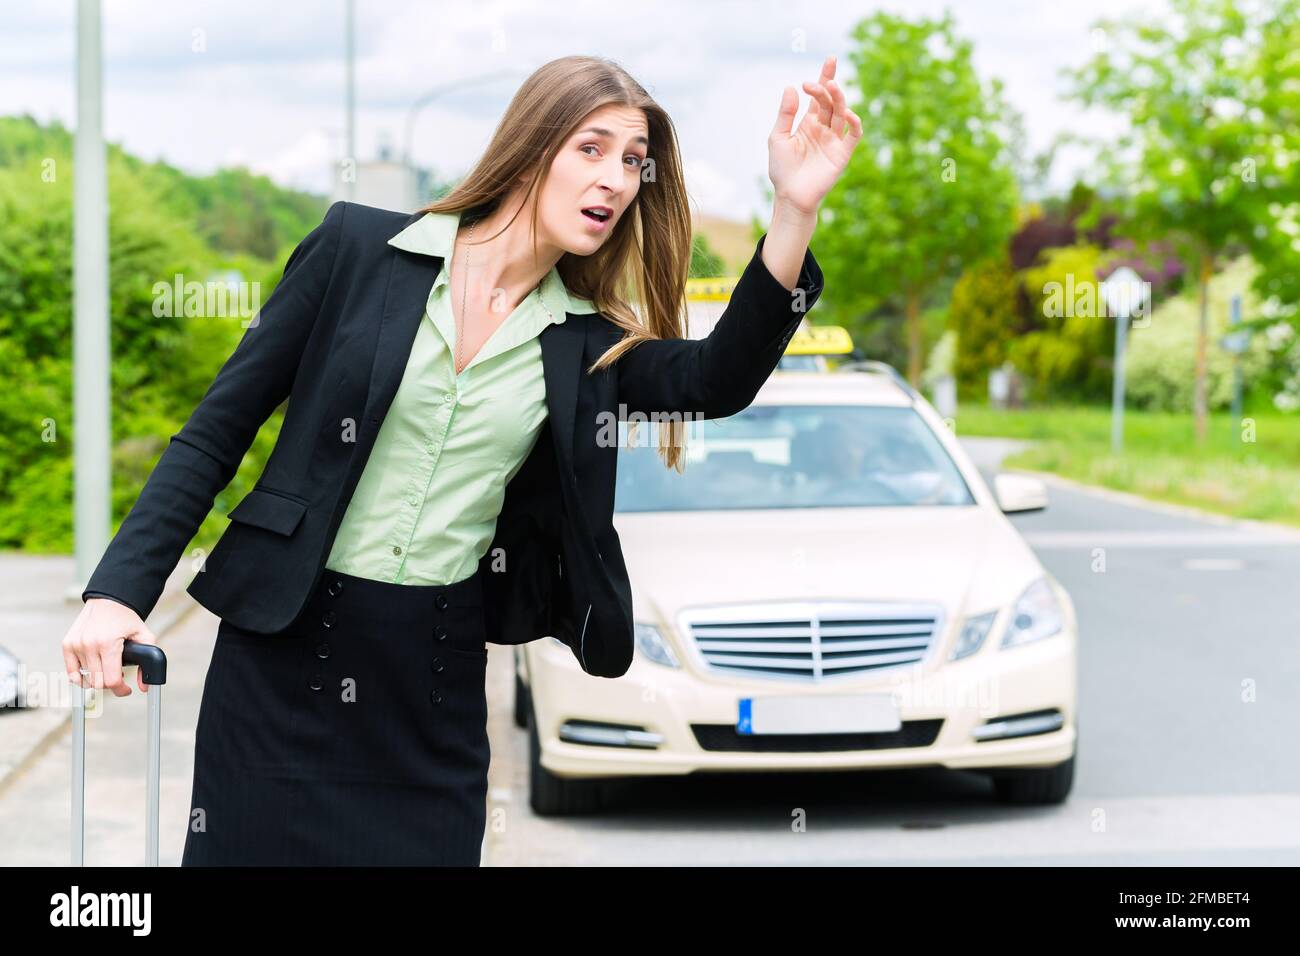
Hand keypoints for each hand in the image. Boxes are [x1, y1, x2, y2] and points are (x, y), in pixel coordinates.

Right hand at [62, 598, 157, 695]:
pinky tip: (91, 673)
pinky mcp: (67, 644)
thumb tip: (145, 687)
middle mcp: (88, 644)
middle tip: (119, 678)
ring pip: (85, 678)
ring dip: (98, 677)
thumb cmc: (127, 619)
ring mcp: (75, 644)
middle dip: (110, 684)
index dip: (121, 690)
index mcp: (108, 643)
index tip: (127, 690)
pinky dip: (80, 677)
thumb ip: (149, 661)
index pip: (111, 680)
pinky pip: (71, 672)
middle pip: (97, 682)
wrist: (109, 600)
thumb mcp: (145, 636)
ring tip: (107, 668)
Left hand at [769, 54, 862, 215]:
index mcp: (809, 123)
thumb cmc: (782, 169)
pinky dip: (854, 123)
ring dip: (839, 99)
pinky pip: (854, 135)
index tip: (830, 60)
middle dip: (827, 88)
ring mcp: (834, 140)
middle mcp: (824, 129)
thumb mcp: (778, 137)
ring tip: (831, 88)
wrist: (790, 196)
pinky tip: (846, 113)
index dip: (825, 77)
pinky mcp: (842, 154)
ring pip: (842, 113)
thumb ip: (786, 114)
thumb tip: (790, 87)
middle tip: (818, 82)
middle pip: (830, 101)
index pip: (819, 96)